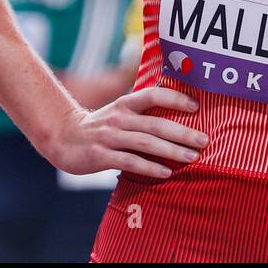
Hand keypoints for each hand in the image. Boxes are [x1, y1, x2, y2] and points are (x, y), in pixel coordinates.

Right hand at [45, 87, 208, 179]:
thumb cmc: (100, 127)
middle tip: (204, 140)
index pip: (154, 95)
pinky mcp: (101, 155)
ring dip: (172, 150)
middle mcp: (119, 117)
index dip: (175, 98)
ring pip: (146, 142)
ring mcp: (109, 136)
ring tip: (192, 157)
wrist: (62, 137)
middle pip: (156, 123)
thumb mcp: (120, 113)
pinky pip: (130, 162)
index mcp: (125, 104)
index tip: (197, 106)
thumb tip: (178, 119)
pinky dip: (150, 167)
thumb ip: (143, 114)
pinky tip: (166, 173)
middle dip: (183, 132)